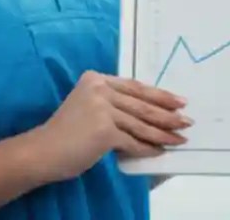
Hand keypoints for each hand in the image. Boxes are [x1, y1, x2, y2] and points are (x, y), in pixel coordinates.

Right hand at [29, 70, 192, 182]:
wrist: (42, 150)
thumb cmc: (65, 132)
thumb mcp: (87, 106)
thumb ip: (112, 103)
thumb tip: (148, 113)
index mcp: (96, 78)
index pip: (135, 87)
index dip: (159, 95)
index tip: (178, 101)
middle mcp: (100, 89)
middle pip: (142, 103)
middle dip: (168, 113)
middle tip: (187, 120)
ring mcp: (102, 109)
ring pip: (141, 123)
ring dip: (163, 133)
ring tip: (180, 138)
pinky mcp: (104, 130)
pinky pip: (133, 141)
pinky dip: (148, 148)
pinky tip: (160, 151)